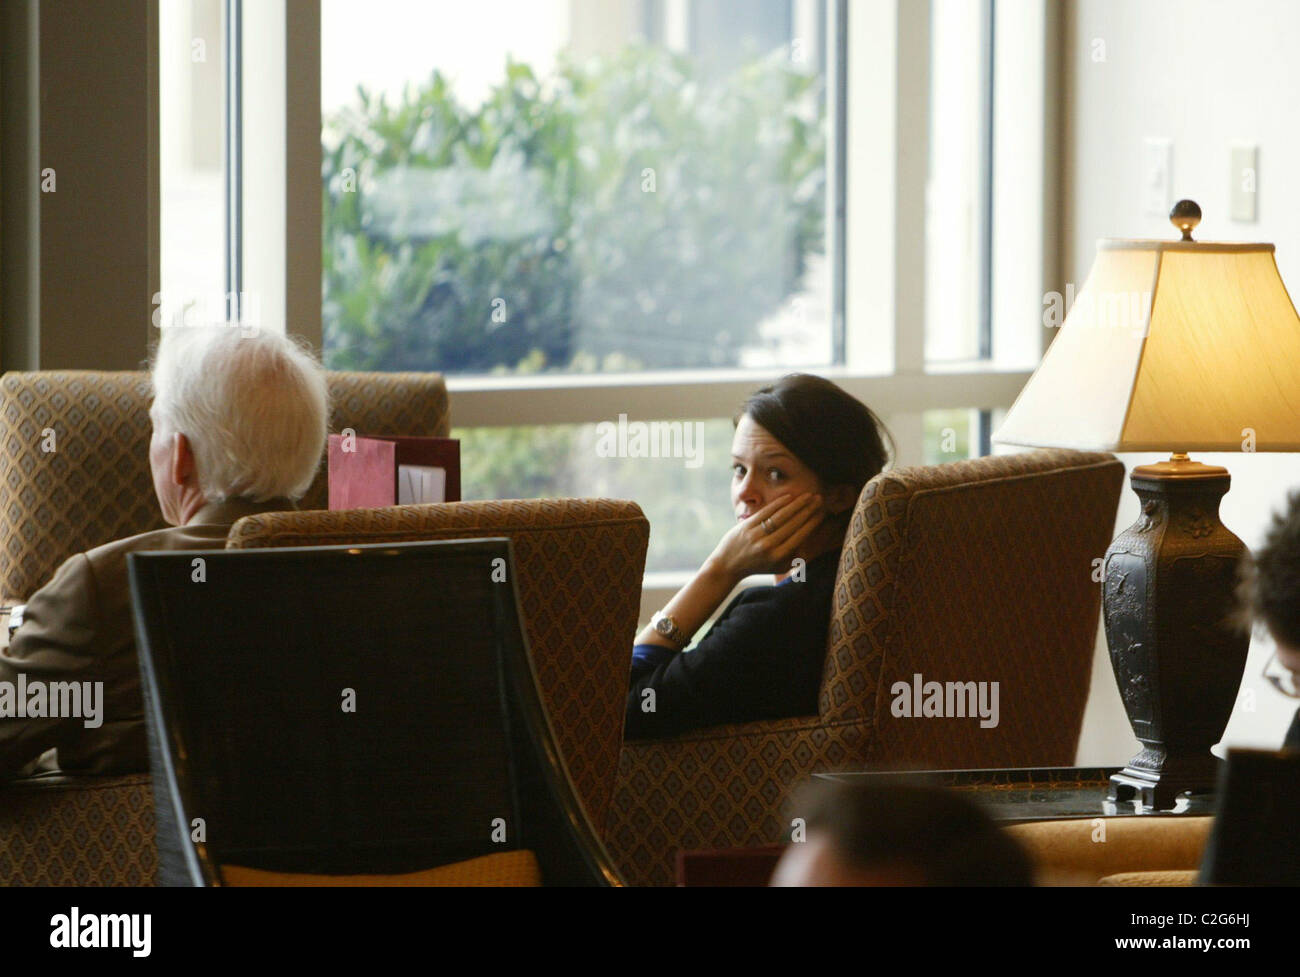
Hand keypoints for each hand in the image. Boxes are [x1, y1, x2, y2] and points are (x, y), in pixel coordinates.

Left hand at [706, 492, 824, 581]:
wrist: (728, 565)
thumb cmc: (758, 566)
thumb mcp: (779, 566)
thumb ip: (795, 556)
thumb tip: (809, 539)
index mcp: (778, 557)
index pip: (800, 535)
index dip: (812, 522)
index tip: (821, 512)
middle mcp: (768, 546)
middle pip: (793, 523)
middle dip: (808, 509)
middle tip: (819, 499)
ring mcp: (756, 535)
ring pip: (781, 516)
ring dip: (797, 504)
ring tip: (808, 495)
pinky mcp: (747, 526)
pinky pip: (766, 512)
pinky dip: (779, 503)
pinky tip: (790, 496)